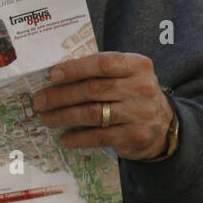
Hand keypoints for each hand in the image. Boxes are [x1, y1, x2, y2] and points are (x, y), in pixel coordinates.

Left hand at [31, 52, 173, 161]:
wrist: (163, 126)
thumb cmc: (133, 94)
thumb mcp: (126, 75)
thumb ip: (100, 71)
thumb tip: (56, 75)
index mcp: (137, 65)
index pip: (102, 63)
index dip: (75, 68)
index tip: (52, 75)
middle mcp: (141, 87)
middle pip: (92, 90)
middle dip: (60, 96)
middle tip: (39, 101)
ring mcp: (139, 112)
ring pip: (92, 113)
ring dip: (63, 116)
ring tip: (45, 118)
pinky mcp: (135, 135)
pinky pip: (99, 136)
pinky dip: (78, 138)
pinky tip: (64, 138)